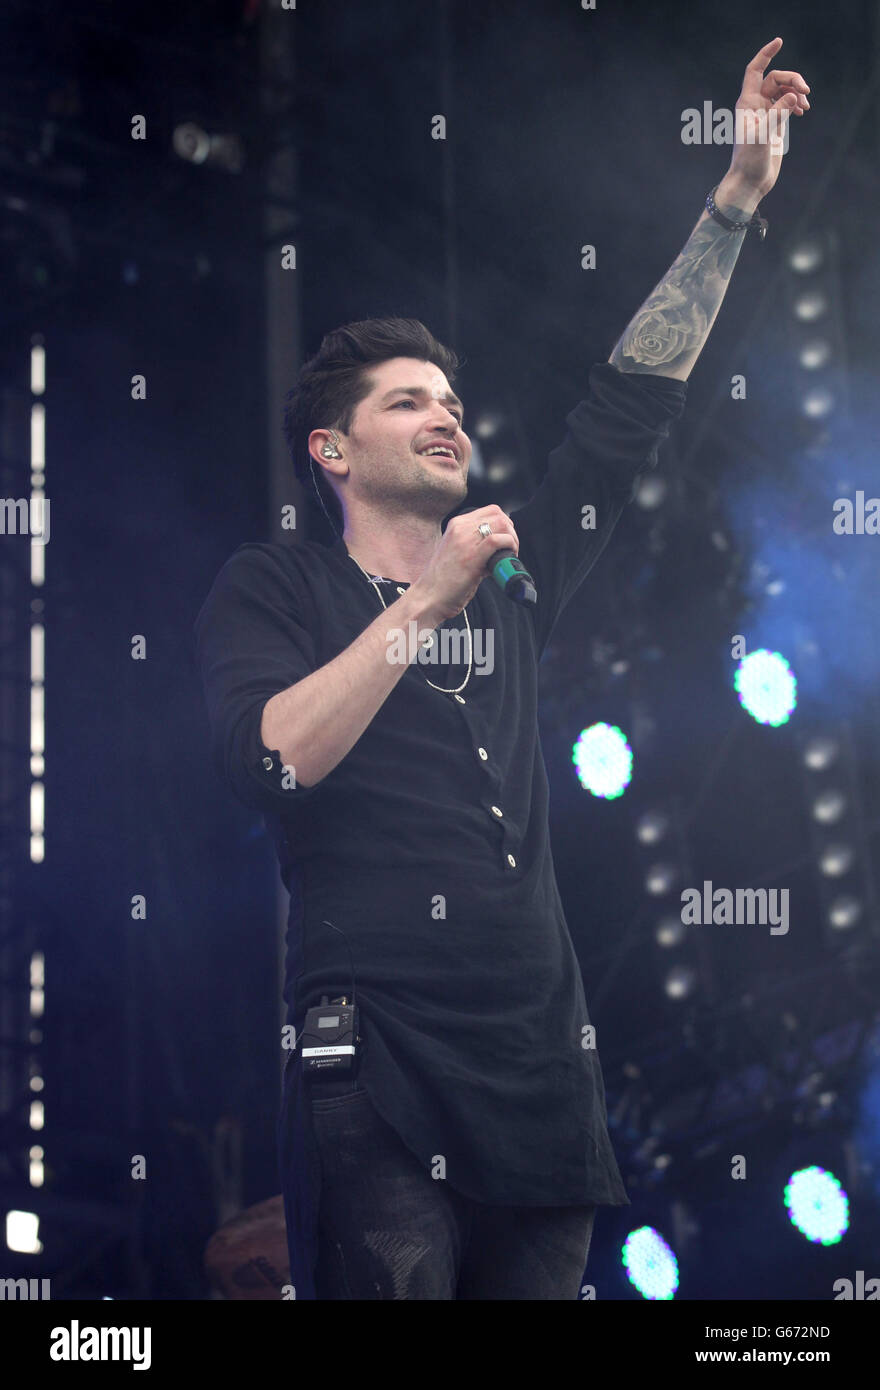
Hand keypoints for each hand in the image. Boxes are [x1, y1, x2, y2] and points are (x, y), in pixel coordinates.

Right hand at [410, 505, 519, 622]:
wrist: (429, 598)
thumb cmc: (442, 581)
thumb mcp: (457, 553)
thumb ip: (476, 546)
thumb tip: (498, 548)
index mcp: (456, 526)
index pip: (491, 510)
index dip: (505, 522)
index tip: (507, 537)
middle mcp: (460, 529)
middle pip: (499, 515)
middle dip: (511, 531)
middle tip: (510, 548)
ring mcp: (465, 541)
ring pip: (501, 524)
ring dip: (512, 539)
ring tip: (509, 554)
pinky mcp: (472, 557)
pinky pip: (498, 541)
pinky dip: (509, 547)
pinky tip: (507, 558)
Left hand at [729, 37, 809, 199]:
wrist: (750, 183)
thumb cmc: (749, 162)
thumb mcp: (762, 136)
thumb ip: (778, 114)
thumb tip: (795, 97)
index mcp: (747, 103)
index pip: (755, 71)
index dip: (766, 54)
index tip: (780, 41)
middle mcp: (755, 105)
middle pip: (776, 78)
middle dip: (793, 80)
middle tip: (806, 92)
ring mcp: (765, 114)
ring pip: (784, 90)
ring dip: (797, 92)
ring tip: (806, 106)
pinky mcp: (774, 124)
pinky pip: (788, 104)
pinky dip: (797, 103)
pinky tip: (803, 111)